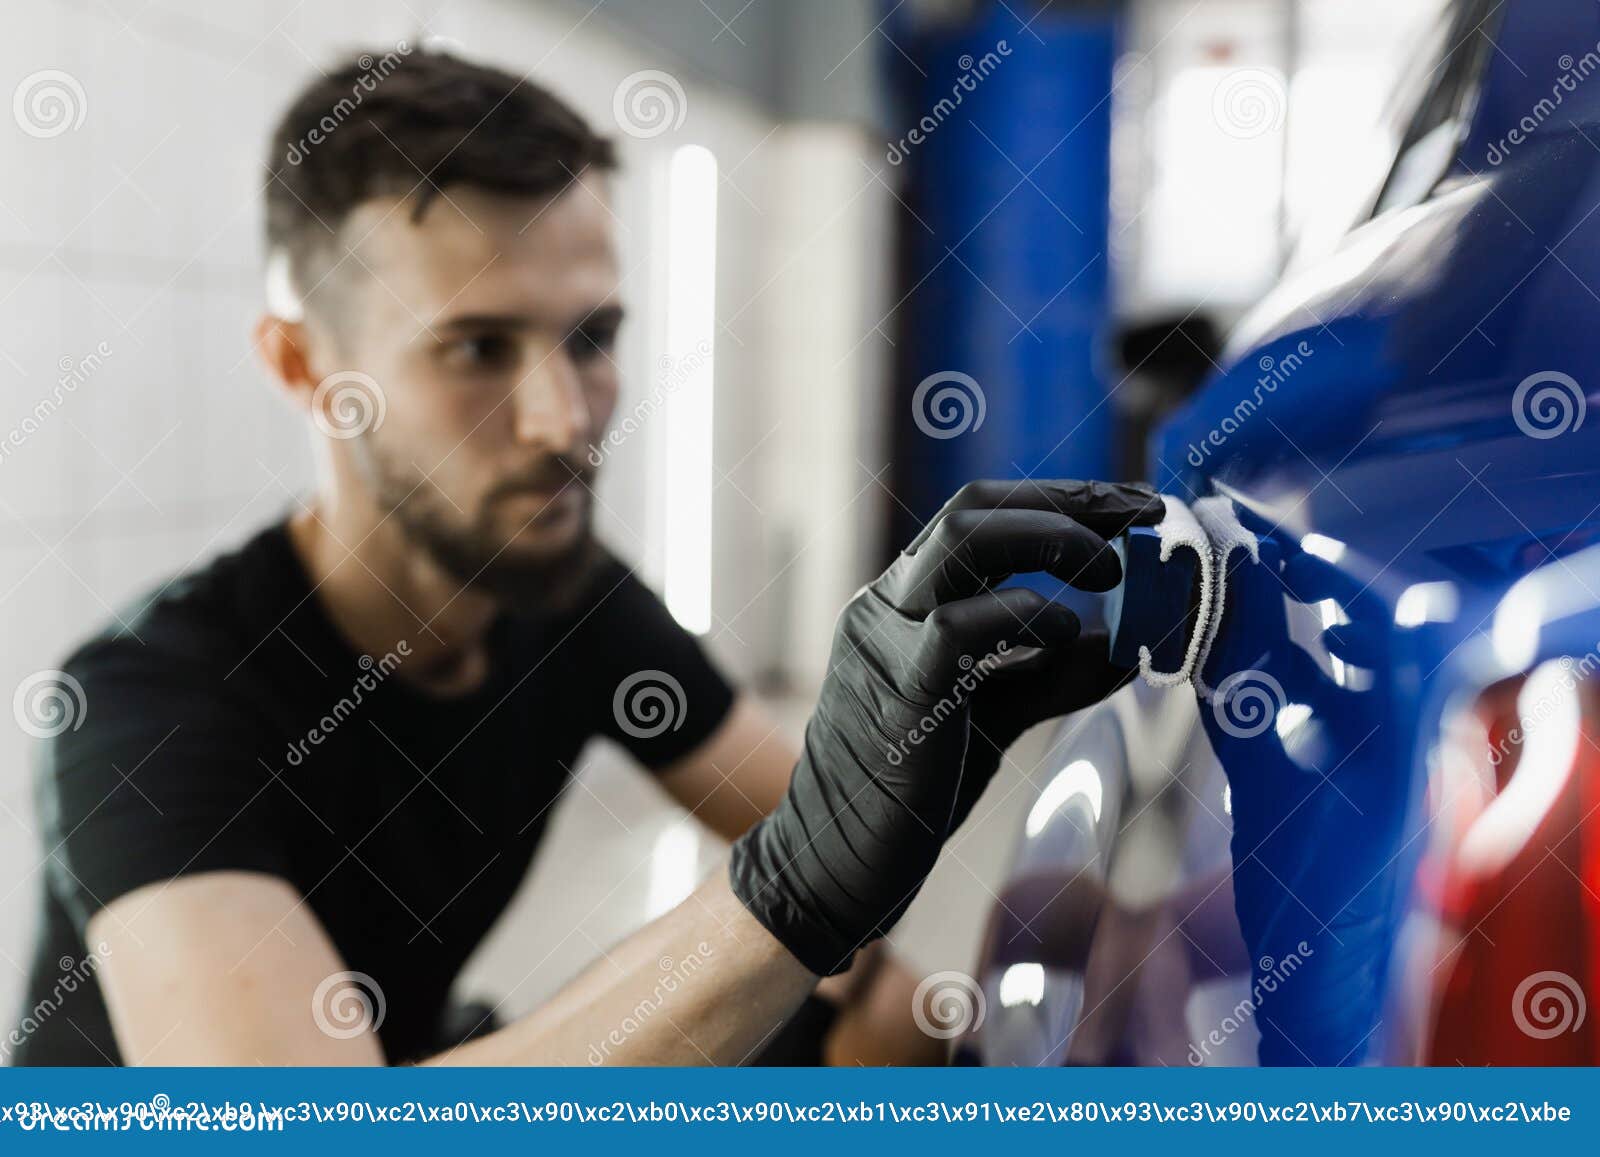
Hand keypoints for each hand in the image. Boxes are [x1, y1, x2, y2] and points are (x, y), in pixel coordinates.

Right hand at [728, 479, 1162, 975]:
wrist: (837, 857)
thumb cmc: (910, 785)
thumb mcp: (996, 712)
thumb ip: (1053, 675)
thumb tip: (1129, 646)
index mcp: (905, 600)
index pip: (980, 515)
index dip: (1060, 500)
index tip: (1130, 506)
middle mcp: (889, 603)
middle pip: (973, 509)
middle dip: (1066, 502)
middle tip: (1137, 519)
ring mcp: (888, 637)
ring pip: (963, 540)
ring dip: (1052, 538)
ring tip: (1112, 566)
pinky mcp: (901, 688)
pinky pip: (962, 624)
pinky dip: (1028, 614)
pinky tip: (1073, 631)